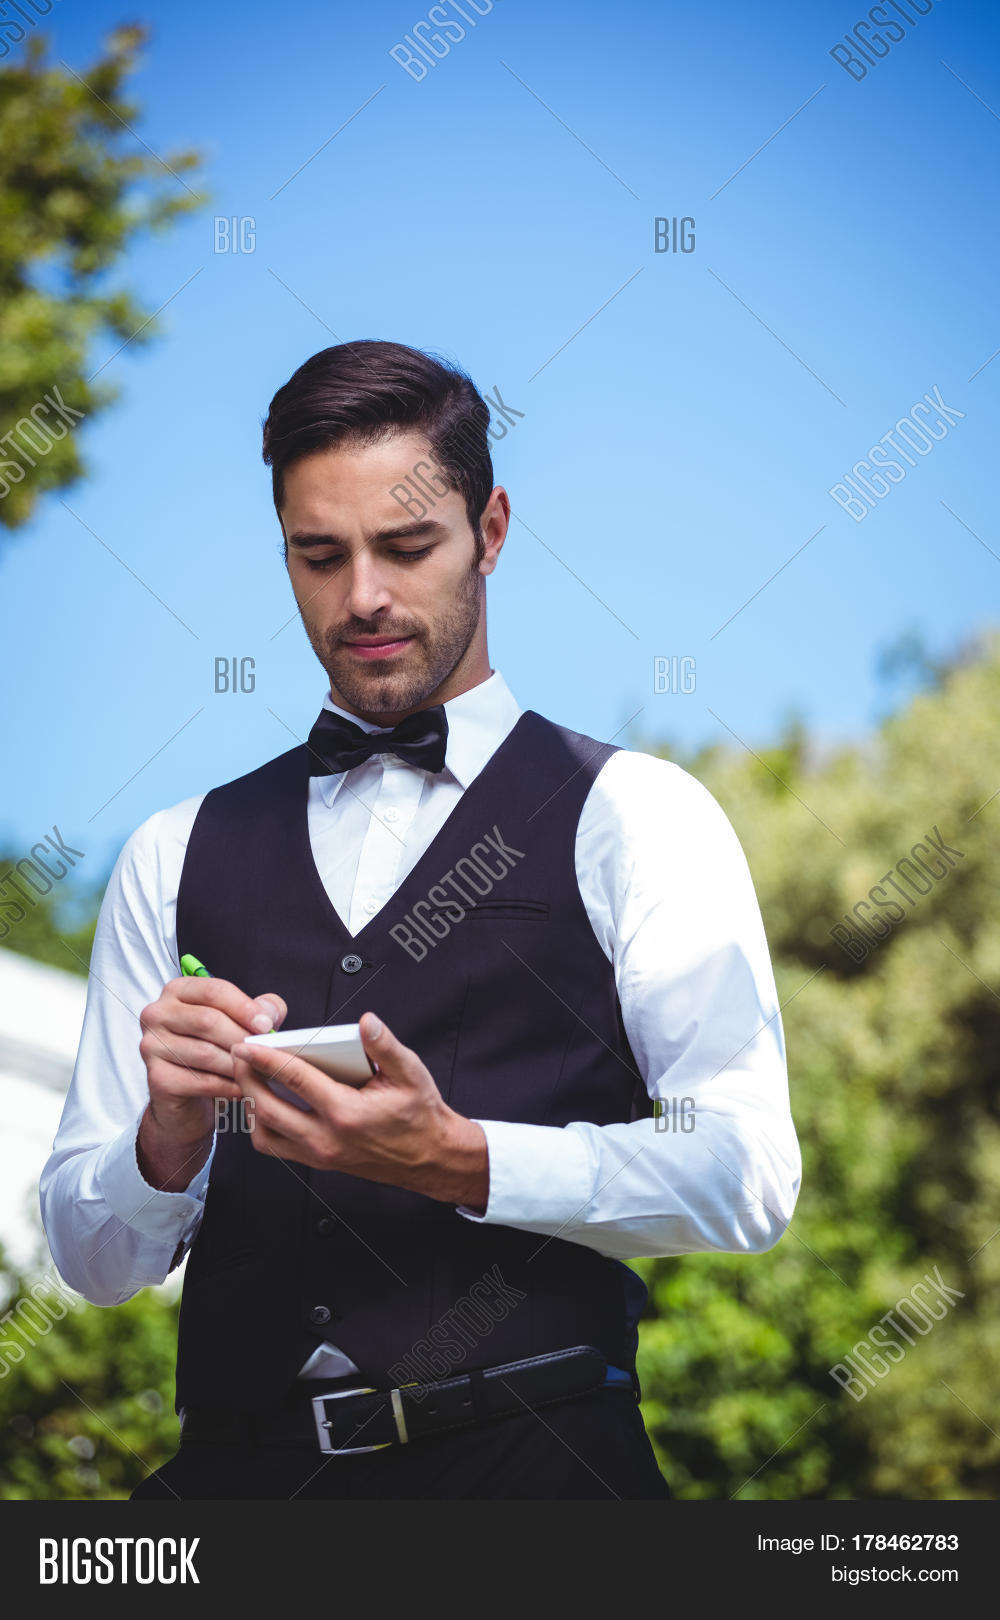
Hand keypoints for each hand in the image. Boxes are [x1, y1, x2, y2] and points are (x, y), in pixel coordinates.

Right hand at [137, 975, 287, 1190]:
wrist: (187, 1097)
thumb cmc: (214, 1052)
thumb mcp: (239, 1023)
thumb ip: (260, 1010)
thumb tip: (269, 1014)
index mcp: (178, 991)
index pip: (213, 990)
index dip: (244, 1007)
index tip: (267, 1025)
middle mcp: (157, 1014)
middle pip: (208, 1021)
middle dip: (242, 1038)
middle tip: (266, 1052)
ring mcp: (151, 1046)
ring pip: (206, 1053)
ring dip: (238, 1065)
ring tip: (258, 1072)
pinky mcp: (156, 1077)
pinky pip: (201, 1081)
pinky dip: (228, 1086)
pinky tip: (242, 1089)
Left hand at [230, 1012, 488, 1209]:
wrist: (429, 1157)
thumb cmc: (419, 1115)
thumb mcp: (411, 1074)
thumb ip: (386, 1046)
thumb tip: (367, 1022)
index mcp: (347, 1113)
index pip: (295, 1080)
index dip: (266, 1058)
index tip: (248, 1043)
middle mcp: (327, 1138)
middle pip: (268, 1109)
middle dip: (246, 1078)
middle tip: (237, 1054)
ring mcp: (319, 1154)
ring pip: (265, 1134)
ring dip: (251, 1105)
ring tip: (247, 1078)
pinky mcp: (318, 1162)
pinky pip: (276, 1147)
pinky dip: (262, 1126)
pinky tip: (266, 1104)